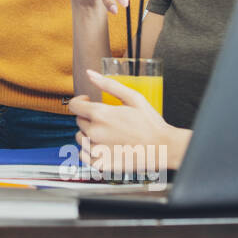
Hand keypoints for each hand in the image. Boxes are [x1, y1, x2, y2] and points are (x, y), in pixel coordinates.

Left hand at [68, 68, 186, 173]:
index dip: (80, 101)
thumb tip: (90, 73)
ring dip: (88, 134)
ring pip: (80, 138)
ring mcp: (97, 150)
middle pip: (79, 121)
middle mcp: (95, 133)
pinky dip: (89, 151)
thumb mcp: (133, 98)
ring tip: (106, 133)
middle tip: (106, 119)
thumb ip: (108, 84)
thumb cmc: (150, 124)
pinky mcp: (101, 164)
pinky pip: (83, 156)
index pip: (74, 106)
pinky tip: (102, 146)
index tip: (88, 102)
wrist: (163, 148)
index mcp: (100, 115)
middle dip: (88, 117)